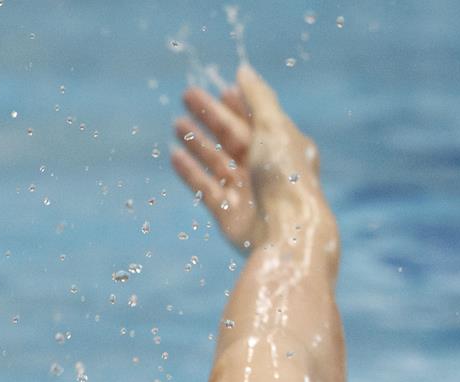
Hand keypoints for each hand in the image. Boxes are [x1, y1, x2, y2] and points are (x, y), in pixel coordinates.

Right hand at [171, 67, 327, 252]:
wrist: (284, 231)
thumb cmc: (284, 176)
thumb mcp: (273, 127)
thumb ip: (258, 97)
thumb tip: (243, 70)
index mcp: (283, 149)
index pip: (258, 120)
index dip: (239, 104)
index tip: (220, 89)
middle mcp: (266, 170)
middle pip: (233, 137)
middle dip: (211, 116)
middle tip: (186, 94)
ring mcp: (246, 193)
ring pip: (217, 161)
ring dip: (197, 141)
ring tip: (177, 123)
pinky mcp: (229, 214)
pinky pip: (205, 188)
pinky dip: (190, 171)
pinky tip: (174, 154)